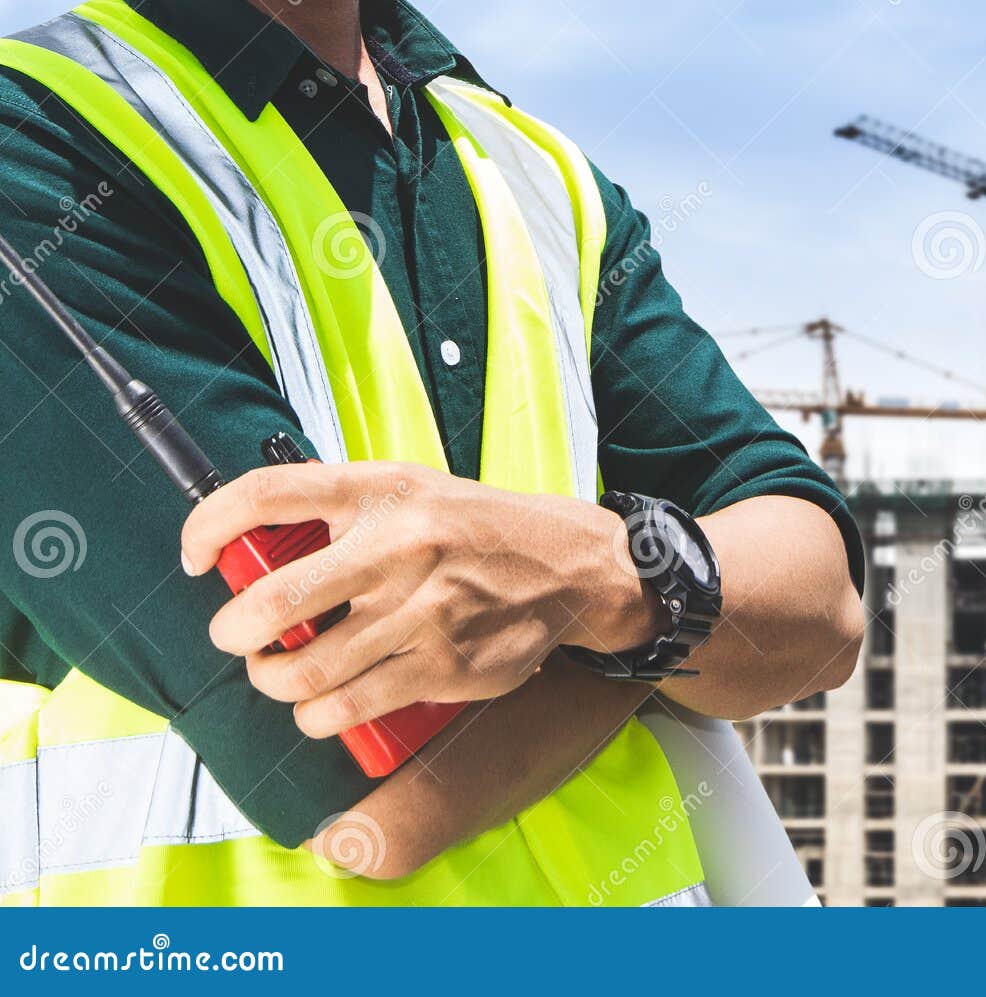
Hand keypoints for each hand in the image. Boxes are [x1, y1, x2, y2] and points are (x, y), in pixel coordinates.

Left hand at [180, 461, 660, 737]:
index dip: (207, 527)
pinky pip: (348, 708)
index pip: (263, 496)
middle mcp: (397, 549)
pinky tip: (322, 706)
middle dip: (234, 633)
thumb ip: (341, 511)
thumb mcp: (410, 490)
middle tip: (238, 637)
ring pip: (301, 673)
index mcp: (381, 491)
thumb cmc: (476, 529)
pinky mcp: (441, 666)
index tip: (195, 555)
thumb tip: (252, 551)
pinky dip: (319, 716)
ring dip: (273, 681)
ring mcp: (420, 613)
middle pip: (269, 603)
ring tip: (278, 674)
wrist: (569, 567)